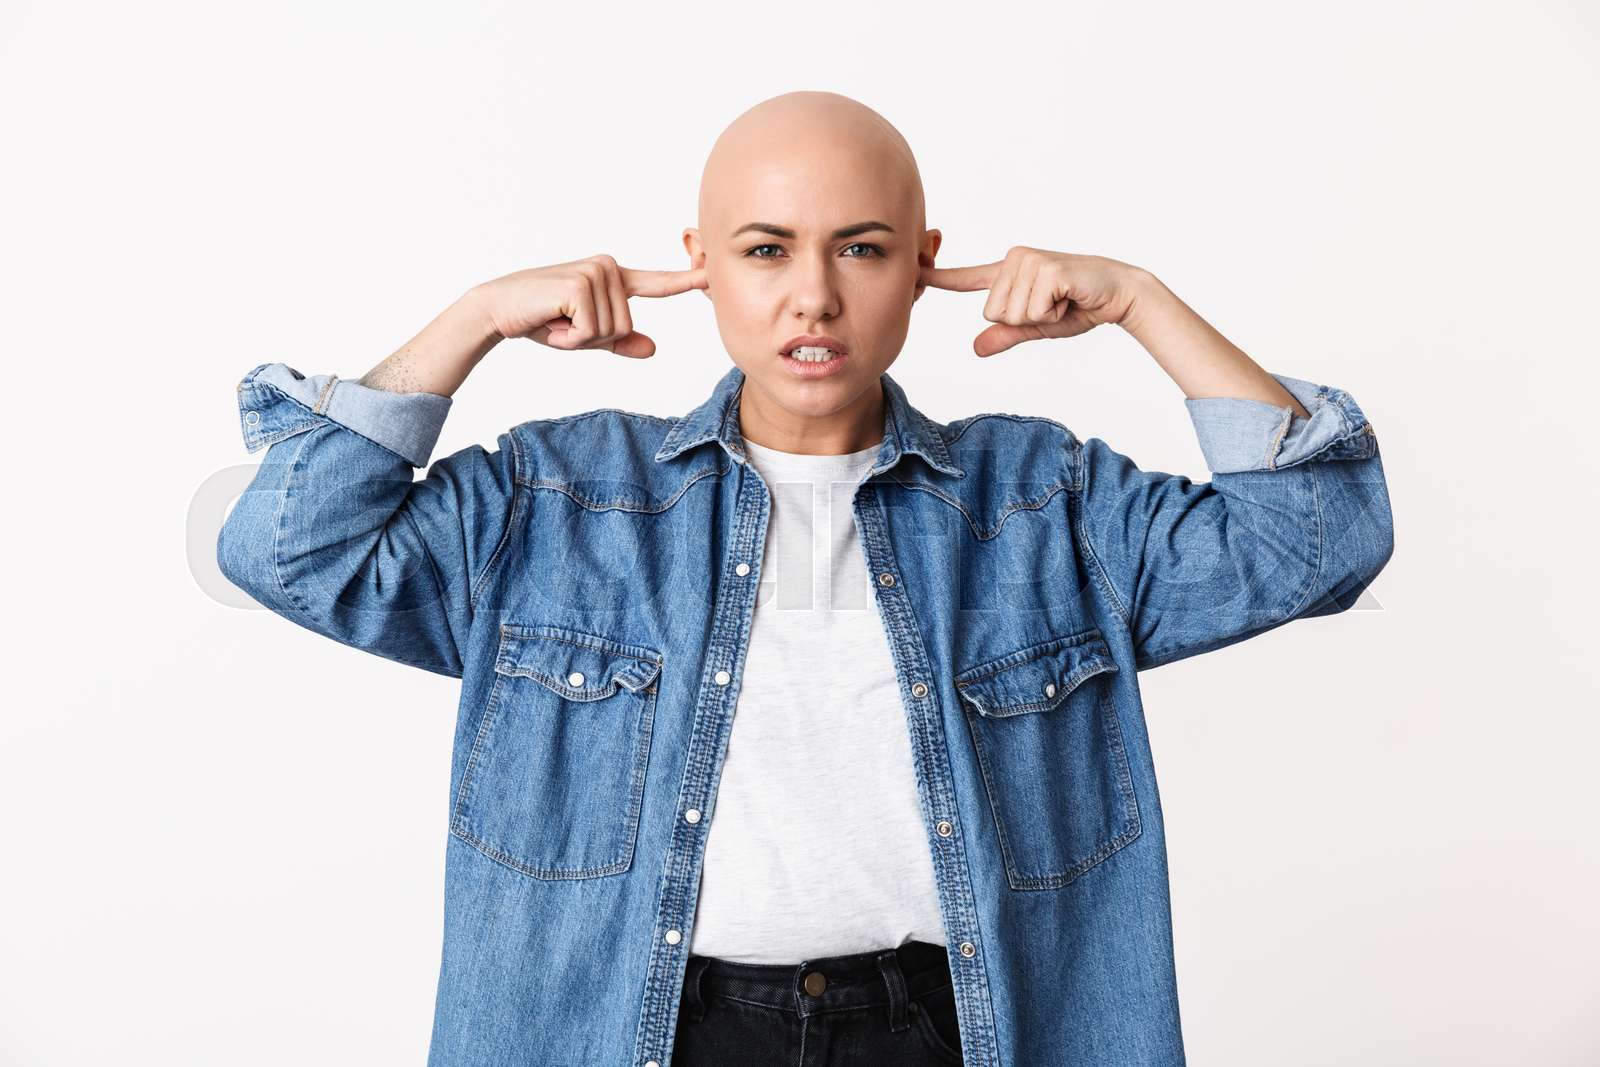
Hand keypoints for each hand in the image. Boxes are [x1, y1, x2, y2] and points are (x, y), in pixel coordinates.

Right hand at [477, 255, 707, 357]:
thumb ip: (619, 342)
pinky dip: (568, 338)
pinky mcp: (580, 284)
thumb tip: (654, 348)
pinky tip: (550, 321)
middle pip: (626, 327)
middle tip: (564, 324)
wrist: (498, 310)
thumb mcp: (586, 336)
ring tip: (556, 320)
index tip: (711, 275)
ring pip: (610, 330)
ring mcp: (595, 273)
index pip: (656, 283)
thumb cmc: (542, 320)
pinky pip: (591, 331)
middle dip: (593, 339)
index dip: (685, 281)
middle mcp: (608, 269)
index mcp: (614, 278)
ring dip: (578, 338)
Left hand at [920, 247, 1142, 356]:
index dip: (940, 277)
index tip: (915, 271)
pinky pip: (1033, 312)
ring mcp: (1029, 261)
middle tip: (1053, 305)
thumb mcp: (1036, 326)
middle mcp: (1014, 260)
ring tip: (1062, 300)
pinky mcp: (1046, 268)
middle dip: (1024, 320)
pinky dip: (1054, 314)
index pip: (968, 279)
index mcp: (1008, 272)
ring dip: (1041, 317)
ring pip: (1011, 314)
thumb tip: (976, 349)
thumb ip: (1007, 334)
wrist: (1118, 295)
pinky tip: (1069, 298)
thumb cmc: (1078, 307)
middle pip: (992, 313)